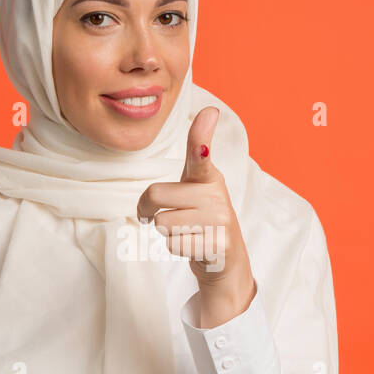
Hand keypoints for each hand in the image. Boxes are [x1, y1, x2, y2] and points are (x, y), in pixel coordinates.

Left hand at [136, 107, 255, 327]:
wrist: (224, 262)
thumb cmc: (200, 219)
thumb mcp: (196, 186)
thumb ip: (192, 158)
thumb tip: (210, 111)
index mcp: (208, 177)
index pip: (200, 152)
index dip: (202, 133)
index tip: (209, 112)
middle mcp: (216, 195)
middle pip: (154, 195)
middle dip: (148, 210)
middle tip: (158, 216)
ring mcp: (219, 220)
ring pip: (161, 224)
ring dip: (166, 233)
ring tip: (187, 233)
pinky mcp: (217, 244)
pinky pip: (173, 244)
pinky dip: (176, 248)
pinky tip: (193, 247)